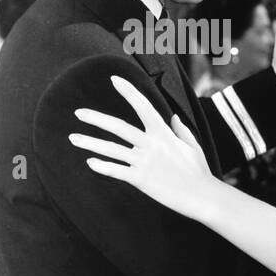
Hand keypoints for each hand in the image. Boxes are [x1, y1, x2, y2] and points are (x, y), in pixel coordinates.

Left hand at [69, 75, 215, 219]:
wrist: (202, 196)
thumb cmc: (199, 171)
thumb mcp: (192, 146)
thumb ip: (181, 130)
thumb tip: (173, 117)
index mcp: (164, 134)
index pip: (143, 107)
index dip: (129, 92)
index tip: (114, 79)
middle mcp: (152, 145)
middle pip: (118, 127)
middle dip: (96, 119)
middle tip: (78, 112)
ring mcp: (145, 162)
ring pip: (111, 150)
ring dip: (90, 143)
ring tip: (73, 138)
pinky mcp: (141, 179)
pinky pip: (116, 171)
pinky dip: (102, 166)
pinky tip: (90, 162)